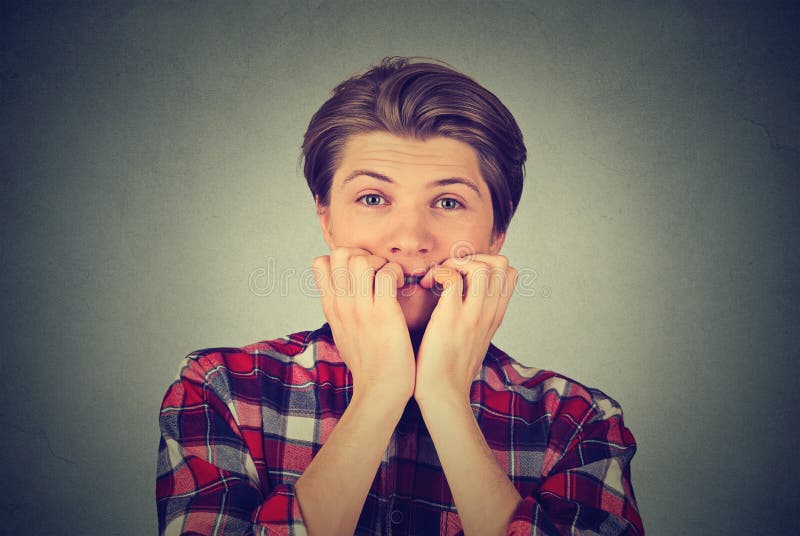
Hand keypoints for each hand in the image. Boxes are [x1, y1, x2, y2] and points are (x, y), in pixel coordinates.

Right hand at [313, 247, 415, 403]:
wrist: (379, 391)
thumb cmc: (368, 363)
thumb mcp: (342, 332)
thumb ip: (340, 309)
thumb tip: (340, 292)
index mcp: (330, 307)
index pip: (321, 262)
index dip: (344, 258)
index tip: (362, 272)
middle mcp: (341, 304)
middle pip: (341, 253)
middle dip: (363, 254)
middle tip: (379, 272)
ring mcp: (360, 308)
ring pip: (361, 259)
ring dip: (381, 263)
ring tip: (391, 280)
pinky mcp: (383, 313)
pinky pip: (387, 274)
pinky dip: (397, 273)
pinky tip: (403, 288)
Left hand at [413, 254, 517, 404]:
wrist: (442, 395)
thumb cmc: (450, 370)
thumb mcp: (474, 340)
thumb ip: (475, 318)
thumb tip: (465, 301)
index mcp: (495, 317)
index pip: (510, 273)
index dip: (487, 263)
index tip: (463, 275)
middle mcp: (488, 313)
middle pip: (501, 263)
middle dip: (473, 257)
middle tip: (450, 272)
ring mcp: (472, 314)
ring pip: (481, 266)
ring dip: (456, 263)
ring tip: (437, 278)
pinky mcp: (450, 317)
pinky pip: (452, 278)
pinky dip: (439, 273)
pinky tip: (426, 286)